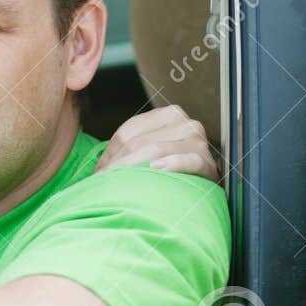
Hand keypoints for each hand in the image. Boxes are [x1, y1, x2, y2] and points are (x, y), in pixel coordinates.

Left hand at [97, 105, 219, 183]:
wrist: (203, 190)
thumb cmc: (171, 172)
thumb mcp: (148, 153)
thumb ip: (128, 150)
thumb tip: (97, 169)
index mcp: (168, 115)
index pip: (127, 133)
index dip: (109, 156)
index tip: (99, 174)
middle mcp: (185, 123)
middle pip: (139, 142)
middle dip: (117, 166)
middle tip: (102, 185)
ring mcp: (197, 141)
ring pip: (156, 150)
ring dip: (133, 170)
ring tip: (119, 186)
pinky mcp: (207, 161)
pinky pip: (188, 161)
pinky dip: (172, 164)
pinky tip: (158, 169)